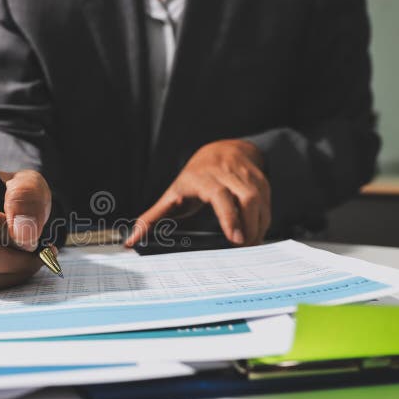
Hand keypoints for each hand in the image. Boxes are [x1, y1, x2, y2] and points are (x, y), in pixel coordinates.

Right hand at [0, 163, 52, 289]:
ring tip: (30, 260)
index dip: (0, 231)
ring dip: (11, 274)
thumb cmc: (12, 193)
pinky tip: (12, 265)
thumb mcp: (28, 183)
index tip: (26, 234)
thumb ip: (27, 198)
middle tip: (38, 254)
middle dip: (14, 260)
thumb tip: (22, 234)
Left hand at [124, 139, 270, 246]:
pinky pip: (267, 203)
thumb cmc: (193, 178)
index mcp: (203, 178)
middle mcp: (227, 173)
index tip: (234, 239)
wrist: (222, 150)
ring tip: (249, 246)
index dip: (228, 216)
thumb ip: (151, 220)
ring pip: (260, 201)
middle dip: (248, 226)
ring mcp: (246, 175)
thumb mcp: (170, 196)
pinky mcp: (261, 180)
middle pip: (246, 198)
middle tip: (244, 249)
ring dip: (257, 226)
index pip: (219, 195)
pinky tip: (255, 235)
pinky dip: (263, 222)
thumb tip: (130, 241)